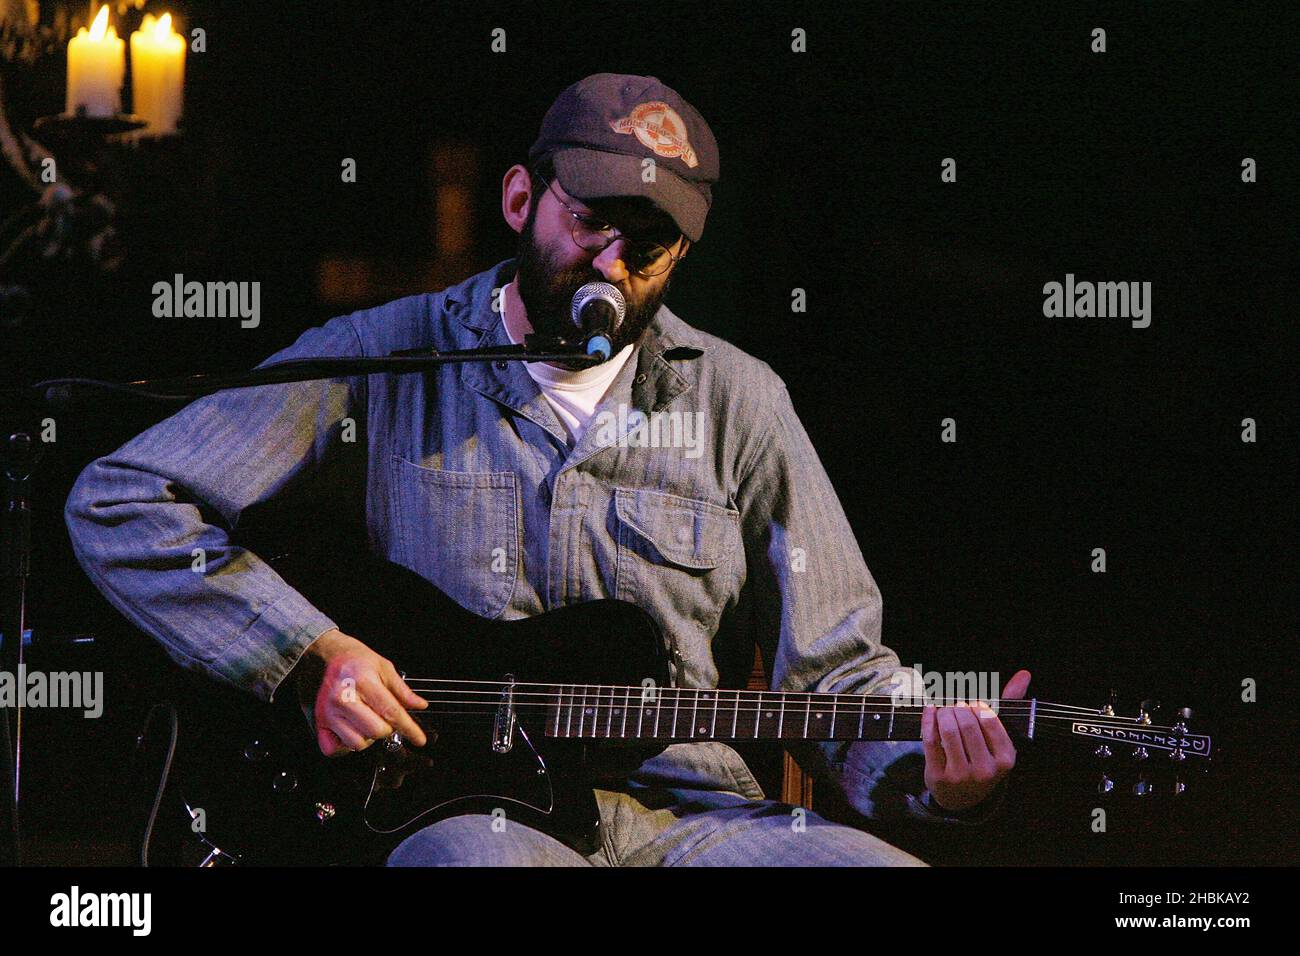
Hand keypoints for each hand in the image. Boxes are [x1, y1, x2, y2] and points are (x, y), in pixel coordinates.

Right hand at [295, 628, 428, 756]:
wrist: (325, 655)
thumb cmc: (355, 660)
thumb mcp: (384, 667)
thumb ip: (402, 690)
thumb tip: (419, 705)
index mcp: (363, 682)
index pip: (392, 712)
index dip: (409, 728)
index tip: (419, 739)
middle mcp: (344, 699)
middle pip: (376, 732)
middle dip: (387, 728)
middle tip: (383, 716)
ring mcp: (328, 713)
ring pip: (357, 743)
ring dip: (367, 737)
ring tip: (366, 720)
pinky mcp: (318, 723)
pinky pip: (333, 749)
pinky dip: (344, 746)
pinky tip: (351, 731)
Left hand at [921, 669, 1029, 812]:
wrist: (962, 797)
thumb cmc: (983, 758)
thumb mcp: (998, 738)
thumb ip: (1009, 705)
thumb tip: (1024, 673)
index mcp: (1006, 759)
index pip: (989, 720)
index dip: (976, 706)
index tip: (970, 705)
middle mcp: (985, 770)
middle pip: (966, 724)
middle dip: (957, 708)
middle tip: (954, 706)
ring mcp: (961, 776)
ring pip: (947, 731)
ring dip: (942, 712)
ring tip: (943, 710)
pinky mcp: (938, 776)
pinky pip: (930, 740)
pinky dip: (928, 719)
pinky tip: (930, 710)